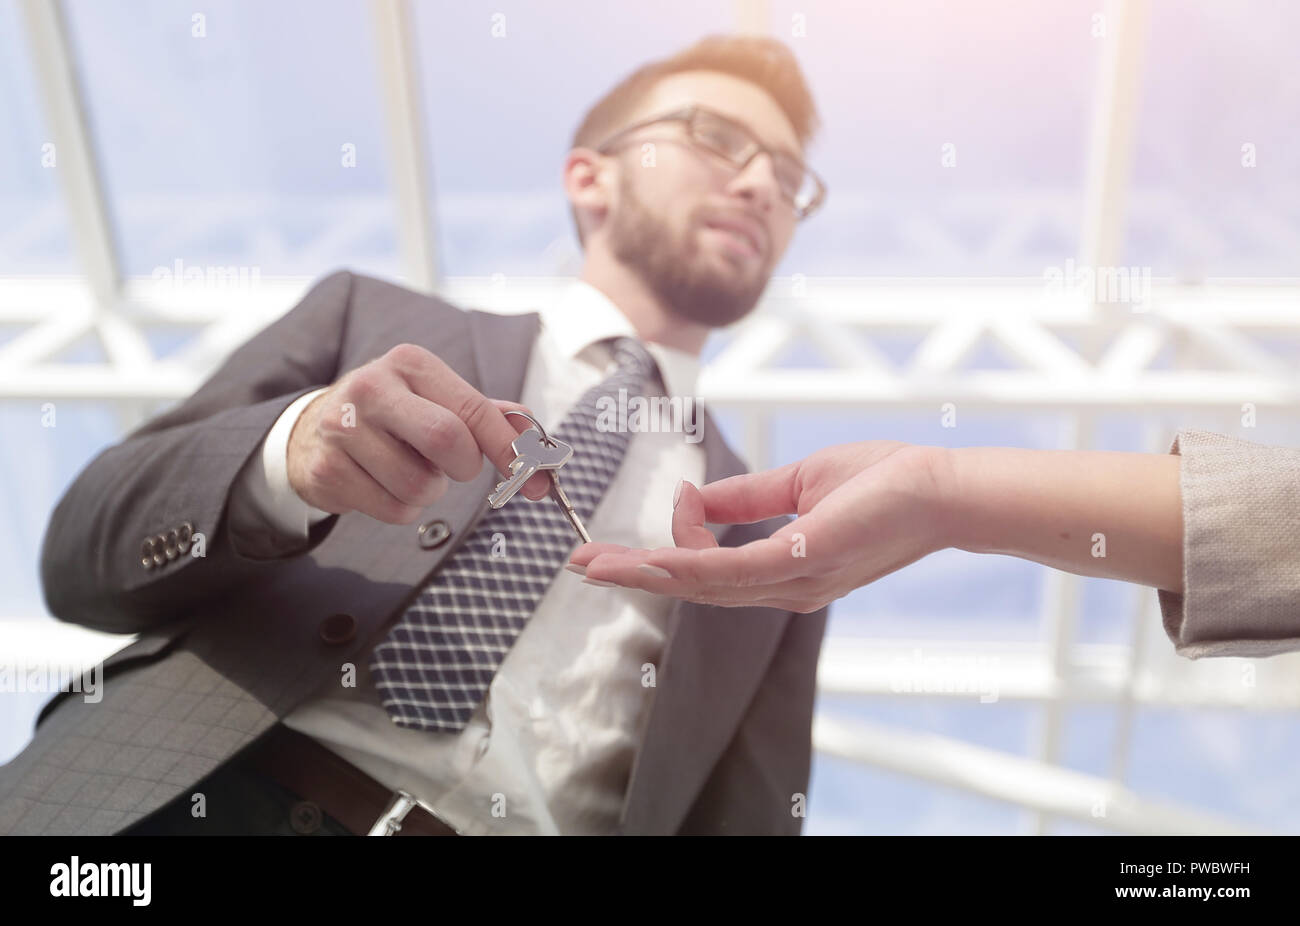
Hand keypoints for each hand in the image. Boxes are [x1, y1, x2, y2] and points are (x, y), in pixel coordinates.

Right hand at [287, 343, 549, 522]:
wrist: (313, 428)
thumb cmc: (392, 415)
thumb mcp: (434, 399)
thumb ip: (486, 416)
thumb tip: (536, 442)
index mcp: (410, 364)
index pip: (472, 408)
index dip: (510, 449)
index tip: (539, 481)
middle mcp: (372, 387)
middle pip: (445, 439)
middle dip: (464, 467)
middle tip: (455, 467)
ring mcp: (342, 428)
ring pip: (420, 486)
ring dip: (429, 491)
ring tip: (408, 469)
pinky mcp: (326, 469)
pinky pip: (394, 510)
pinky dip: (403, 508)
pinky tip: (382, 483)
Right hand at [568, 441, 953, 611]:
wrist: (943, 489)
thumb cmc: (884, 482)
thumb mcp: (798, 484)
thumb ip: (745, 498)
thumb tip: (693, 496)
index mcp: (781, 570)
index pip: (709, 566)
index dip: (678, 538)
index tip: (680, 498)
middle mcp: (782, 587)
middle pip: (693, 586)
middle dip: (633, 576)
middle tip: (579, 566)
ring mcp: (791, 581)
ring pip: (702, 583)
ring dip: (644, 574)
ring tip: (594, 565)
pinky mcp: (801, 562)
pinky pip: (729, 570)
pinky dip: (684, 564)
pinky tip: (648, 559)